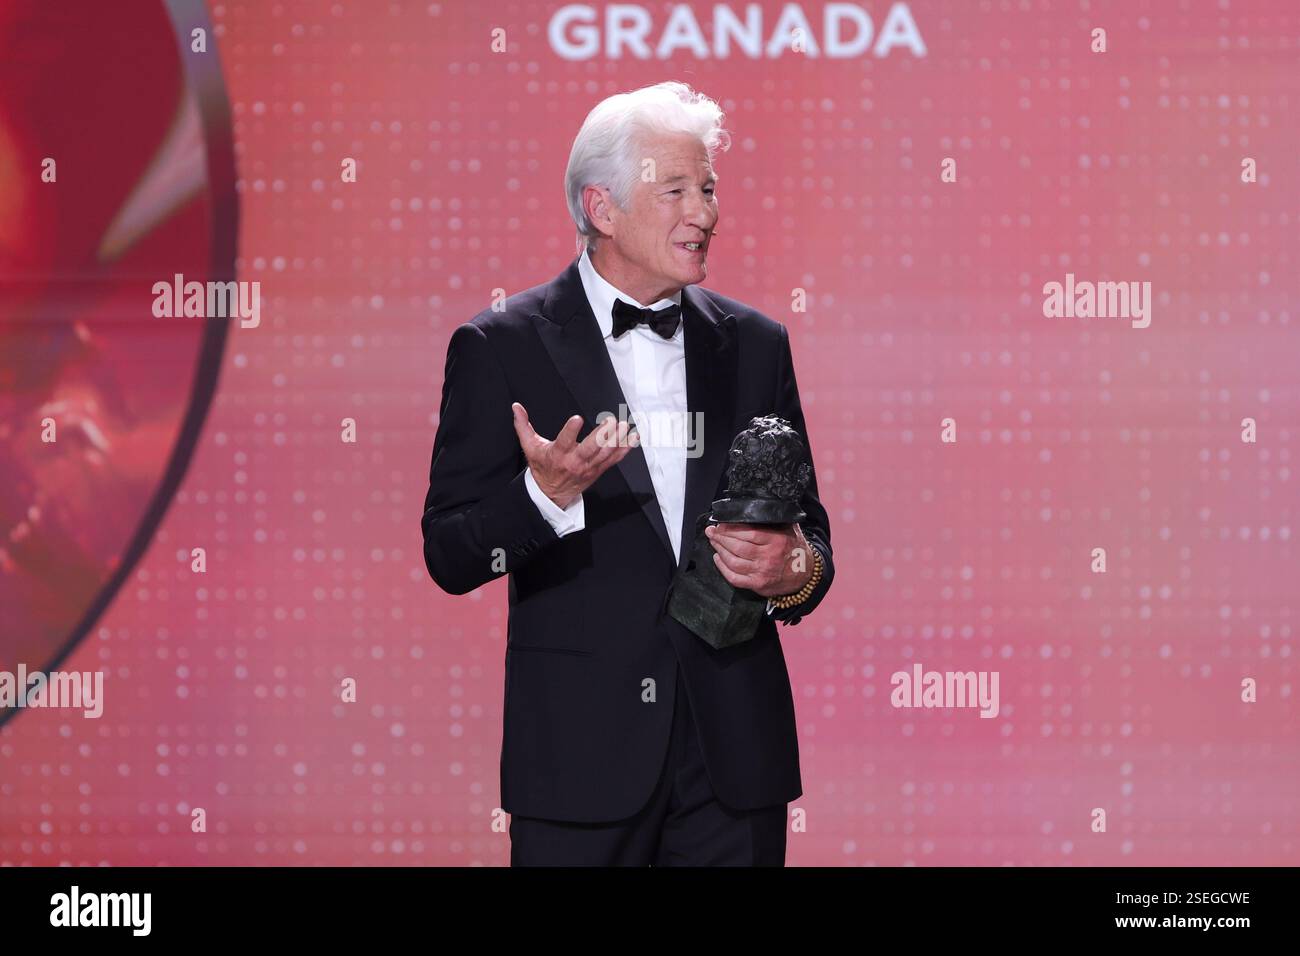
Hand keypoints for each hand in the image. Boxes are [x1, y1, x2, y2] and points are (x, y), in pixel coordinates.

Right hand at [512, 402, 637, 508]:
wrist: (551, 494)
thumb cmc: (542, 468)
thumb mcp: (530, 447)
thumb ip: (523, 426)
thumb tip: (516, 407)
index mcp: (557, 455)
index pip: (564, 442)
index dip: (570, 431)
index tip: (577, 419)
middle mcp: (575, 462)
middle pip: (590, 449)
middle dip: (602, 436)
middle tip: (610, 421)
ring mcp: (589, 468)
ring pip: (604, 454)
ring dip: (616, 440)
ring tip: (623, 426)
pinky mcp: (598, 470)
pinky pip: (614, 460)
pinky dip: (625, 449)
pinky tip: (632, 437)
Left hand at [706, 522, 814, 597]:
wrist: (806, 575)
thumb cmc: (795, 548)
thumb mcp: (790, 528)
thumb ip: (775, 518)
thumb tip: (756, 504)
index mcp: (776, 541)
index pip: (749, 533)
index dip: (731, 529)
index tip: (720, 524)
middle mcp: (768, 557)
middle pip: (738, 547)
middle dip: (720, 538)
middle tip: (711, 531)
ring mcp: (762, 573)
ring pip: (733, 562)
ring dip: (719, 550)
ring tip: (713, 541)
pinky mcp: (757, 585)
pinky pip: (734, 578)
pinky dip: (722, 568)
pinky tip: (718, 558)